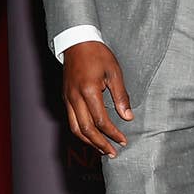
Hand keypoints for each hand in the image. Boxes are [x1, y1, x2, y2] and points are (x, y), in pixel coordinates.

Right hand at [62, 40, 132, 155]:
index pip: (101, 121)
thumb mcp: (114, 72)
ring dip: (88, 141)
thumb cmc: (97, 54)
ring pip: (75, 127)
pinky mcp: (66, 97)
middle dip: (100, 143)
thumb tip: (128, 117)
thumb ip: (121, 96)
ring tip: (102, 149)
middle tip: (113, 152)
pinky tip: (91, 135)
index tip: (123, 140)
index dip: (113, 133)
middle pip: (85, 129)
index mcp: (88, 91)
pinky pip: (71, 120)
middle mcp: (75, 97)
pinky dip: (81, 131)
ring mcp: (68, 98)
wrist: (76, 41)